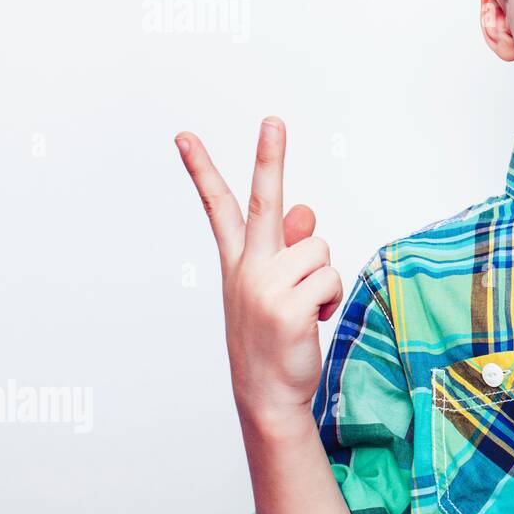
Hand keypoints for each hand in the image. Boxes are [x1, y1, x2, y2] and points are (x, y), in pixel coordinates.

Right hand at [175, 116, 342, 431]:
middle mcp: (247, 267)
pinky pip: (329, 277)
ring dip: (323, 278)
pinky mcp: (288, 307)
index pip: (219, 207)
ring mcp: (265, 287)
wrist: (267, 395)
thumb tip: (306, 209)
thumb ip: (291, 247)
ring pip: (319, 249)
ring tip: (307, 307)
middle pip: (263, 201)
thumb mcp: (275, 288)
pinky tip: (312, 321)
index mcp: (239, 260)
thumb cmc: (274, 337)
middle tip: (273, 119)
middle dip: (269, 157)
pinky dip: (329, 298)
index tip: (184, 135)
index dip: (202, 170)